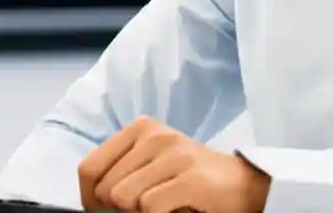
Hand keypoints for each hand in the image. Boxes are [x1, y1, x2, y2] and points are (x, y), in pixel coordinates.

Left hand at [77, 116, 269, 212]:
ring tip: (165, 204)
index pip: (89, 168)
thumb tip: (91, 203)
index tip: (108, 210)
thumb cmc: (190, 180)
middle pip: (106, 189)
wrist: (243, 185)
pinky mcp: (191, 178)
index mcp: (140, 128)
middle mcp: (155, 135)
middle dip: (119, 210)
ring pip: (124, 199)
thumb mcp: (150, 165)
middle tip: (148, 207)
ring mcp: (174, 154)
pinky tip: (179, 208)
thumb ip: (121, 173)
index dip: (91, 199)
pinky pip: (150, 208)